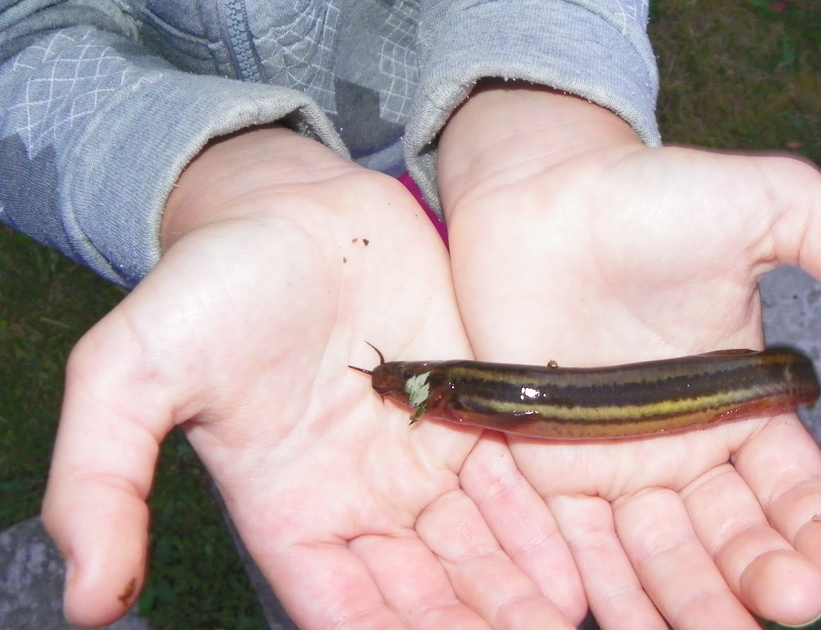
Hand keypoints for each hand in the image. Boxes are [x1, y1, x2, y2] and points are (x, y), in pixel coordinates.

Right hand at [41, 128, 583, 629]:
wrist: (289, 202)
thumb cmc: (209, 284)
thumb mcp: (130, 372)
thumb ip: (102, 478)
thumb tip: (85, 600)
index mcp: (288, 513)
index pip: (347, 611)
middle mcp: (360, 501)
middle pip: (424, 592)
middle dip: (472, 624)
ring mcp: (418, 457)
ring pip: (475, 548)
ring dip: (516, 591)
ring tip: (563, 622)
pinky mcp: (467, 408)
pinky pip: (509, 483)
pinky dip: (538, 528)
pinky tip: (575, 564)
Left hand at [439, 84, 820, 627]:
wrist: (538, 192)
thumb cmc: (654, 195)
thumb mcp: (773, 205)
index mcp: (742, 402)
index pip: (795, 486)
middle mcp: (684, 446)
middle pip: (733, 534)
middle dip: (766, 574)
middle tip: (793, 603)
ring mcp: (616, 462)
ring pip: (664, 553)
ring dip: (694, 600)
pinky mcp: (548, 467)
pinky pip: (580, 541)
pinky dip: (607, 587)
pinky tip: (635, 626)